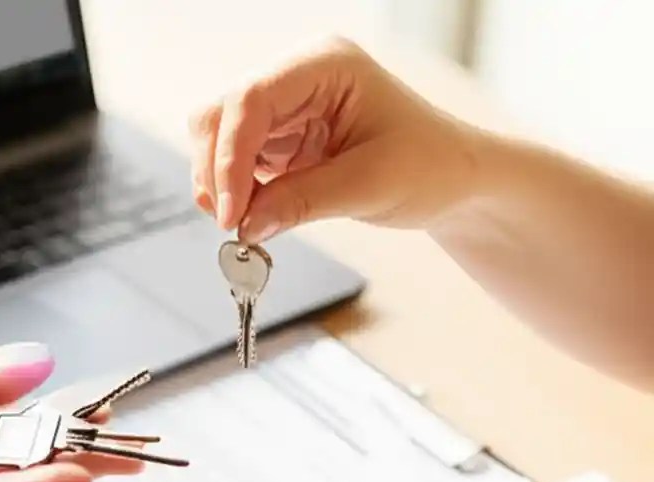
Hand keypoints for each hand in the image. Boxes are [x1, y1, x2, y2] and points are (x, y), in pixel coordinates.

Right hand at [190, 37, 483, 243]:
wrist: (454, 181)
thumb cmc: (430, 166)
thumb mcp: (369, 186)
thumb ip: (299, 203)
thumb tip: (242, 227)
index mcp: (325, 65)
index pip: (251, 100)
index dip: (230, 157)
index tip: (231, 213)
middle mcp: (296, 77)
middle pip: (220, 114)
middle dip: (217, 171)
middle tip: (232, 224)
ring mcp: (284, 106)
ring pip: (217, 137)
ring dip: (219, 183)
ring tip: (243, 223)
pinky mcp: (278, 138)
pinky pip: (233, 161)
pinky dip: (233, 192)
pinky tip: (251, 215)